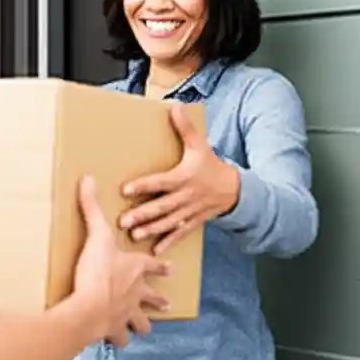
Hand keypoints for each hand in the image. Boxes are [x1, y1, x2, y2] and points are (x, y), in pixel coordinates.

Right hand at [72, 176, 170, 346]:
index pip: (153, 265)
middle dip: (158, 301)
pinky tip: (115, 339)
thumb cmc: (97, 271)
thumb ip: (92, 207)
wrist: (90, 306)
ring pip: (141, 323)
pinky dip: (118, 338)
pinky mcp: (114, 329)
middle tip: (165, 305)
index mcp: (135, 269)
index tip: (170, 267)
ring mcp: (128, 313)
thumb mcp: (95, 234)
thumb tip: (89, 179)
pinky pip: (119, 338)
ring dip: (142, 324)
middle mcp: (137, 292)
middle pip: (152, 298)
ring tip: (144, 328)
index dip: (160, 265)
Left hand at [119, 104, 240, 254]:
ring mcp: (189, 212)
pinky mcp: (192, 222)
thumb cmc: (211, 165)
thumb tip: (174, 107)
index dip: (144, 186)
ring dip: (151, 230)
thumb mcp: (200, 146)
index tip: (126, 190)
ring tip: (134, 236)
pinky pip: (179, 234)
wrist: (235, 189)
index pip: (161, 182)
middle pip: (162, 206)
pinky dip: (168, 243)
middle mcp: (185, 197)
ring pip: (168, 223)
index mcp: (184, 177)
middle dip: (143, 214)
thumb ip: (185, 129)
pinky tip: (154, 252)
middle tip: (124, 221)